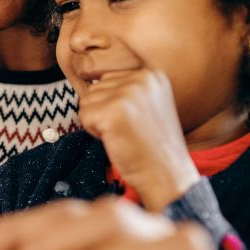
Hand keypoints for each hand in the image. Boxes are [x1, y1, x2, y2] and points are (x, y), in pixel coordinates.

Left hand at [77, 69, 197, 210]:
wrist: (166, 174)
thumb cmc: (152, 145)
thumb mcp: (147, 104)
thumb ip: (124, 89)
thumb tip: (89, 83)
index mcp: (151, 75)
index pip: (108, 80)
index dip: (113, 105)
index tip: (135, 121)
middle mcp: (142, 78)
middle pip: (96, 89)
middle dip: (104, 112)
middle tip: (129, 130)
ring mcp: (128, 94)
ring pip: (86, 101)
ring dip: (98, 121)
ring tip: (124, 134)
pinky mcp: (113, 111)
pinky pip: (83, 116)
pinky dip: (94, 132)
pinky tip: (117, 139)